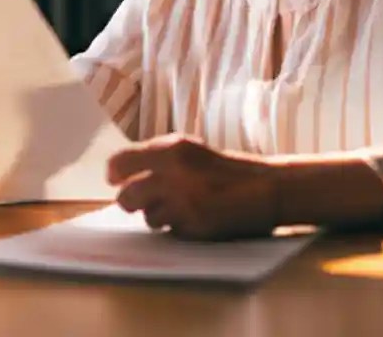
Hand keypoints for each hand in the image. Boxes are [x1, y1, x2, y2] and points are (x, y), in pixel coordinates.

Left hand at [107, 134, 277, 240]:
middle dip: (131, 202)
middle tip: (142, 200)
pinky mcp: (194, 226)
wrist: (268, 188)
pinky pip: (171, 232)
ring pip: (148, 218)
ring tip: (181, 206)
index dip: (115, 174)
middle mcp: (172, 174)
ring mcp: (183, 203)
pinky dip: (179, 228)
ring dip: (159, 216)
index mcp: (171, 149)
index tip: (116, 180)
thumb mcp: (190, 152)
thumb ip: (158, 159)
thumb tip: (120, 174)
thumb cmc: (226, 169)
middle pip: (125, 197)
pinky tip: (196, 218)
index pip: (120, 162)